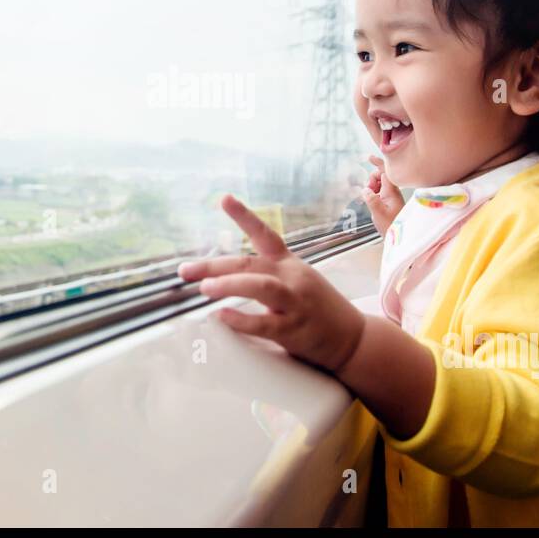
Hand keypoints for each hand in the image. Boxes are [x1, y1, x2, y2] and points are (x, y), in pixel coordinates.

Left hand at [177, 194, 365, 372]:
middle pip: (249, 263)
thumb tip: (225, 276)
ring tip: (204, 288)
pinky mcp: (294, 329)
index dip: (244, 216)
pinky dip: (241, 319)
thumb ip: (266, 276)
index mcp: (289, 264)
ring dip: (229, 284)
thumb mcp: (298, 282)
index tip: (224, 199)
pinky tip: (222, 316)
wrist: (353, 338)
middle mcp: (291, 278)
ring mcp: (294, 302)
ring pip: (260, 286)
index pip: (265, 234)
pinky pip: (265, 322)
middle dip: (214, 265)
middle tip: (185, 270)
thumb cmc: (319, 310)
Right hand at [361, 155, 404, 235]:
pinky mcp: (390, 201)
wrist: (400, 237)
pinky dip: (373, 192)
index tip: (368, 158)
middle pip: (381, 176)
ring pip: (380, 183)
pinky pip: (380, 190)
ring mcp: (392, 196)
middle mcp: (393, 191)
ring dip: (371, 186)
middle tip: (368, 191)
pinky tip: (370, 200)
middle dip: (371, 179)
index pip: (386, 171)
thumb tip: (365, 189)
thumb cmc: (391, 226)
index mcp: (392, 191)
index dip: (378, 163)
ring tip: (369, 197)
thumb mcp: (378, 214)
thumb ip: (371, 200)